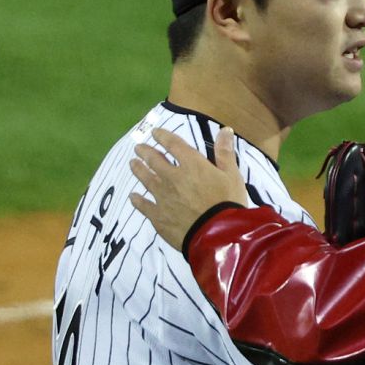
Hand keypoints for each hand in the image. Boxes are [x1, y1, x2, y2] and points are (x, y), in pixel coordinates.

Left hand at [129, 126, 247, 249]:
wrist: (218, 236)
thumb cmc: (228, 204)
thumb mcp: (232, 176)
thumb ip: (225, 153)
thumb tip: (225, 129)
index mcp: (191, 164)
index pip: (173, 144)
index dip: (162, 136)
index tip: (155, 132)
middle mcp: (172, 177)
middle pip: (154, 160)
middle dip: (145, 152)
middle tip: (138, 148)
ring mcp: (163, 197)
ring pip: (146, 179)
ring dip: (138, 170)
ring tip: (132, 164)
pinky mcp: (159, 216)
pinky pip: (144, 205)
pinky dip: (137, 200)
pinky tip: (133, 197)